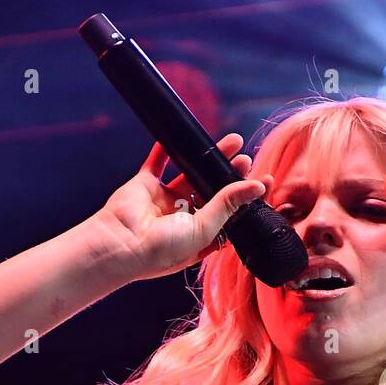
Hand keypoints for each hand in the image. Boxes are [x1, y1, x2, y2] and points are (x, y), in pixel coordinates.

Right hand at [90, 134, 274, 281]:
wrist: (121, 244)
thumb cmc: (162, 250)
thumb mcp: (204, 229)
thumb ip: (228, 205)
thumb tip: (255, 187)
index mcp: (201, 237)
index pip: (230, 215)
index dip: (247, 200)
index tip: (264, 183)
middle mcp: (184, 219)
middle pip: (213, 192)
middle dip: (231, 176)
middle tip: (247, 159)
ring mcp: (165, 201)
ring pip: (191, 173)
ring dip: (209, 158)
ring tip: (233, 141)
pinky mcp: (145, 186)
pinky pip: (157, 162)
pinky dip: (166, 148)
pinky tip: (184, 134)